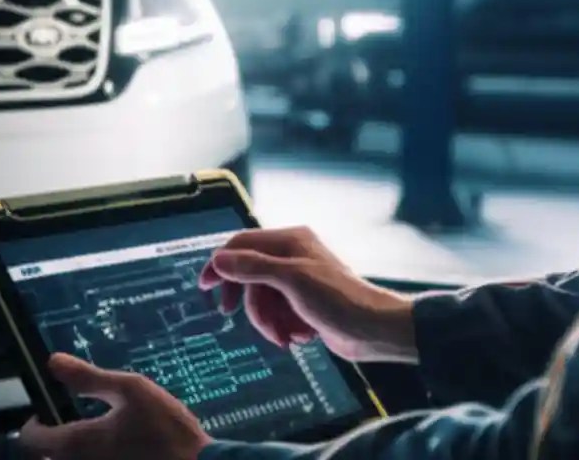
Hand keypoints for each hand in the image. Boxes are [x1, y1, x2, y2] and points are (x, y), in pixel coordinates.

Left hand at [18, 353, 210, 459]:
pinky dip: (93, 455)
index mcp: (76, 443)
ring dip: (73, 448)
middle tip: (77, 417)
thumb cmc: (165, 429)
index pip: (29, 439)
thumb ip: (90, 377)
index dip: (34, 422)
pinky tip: (117, 446)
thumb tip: (53, 361)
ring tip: (99, 431)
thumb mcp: (132, 390)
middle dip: (54, 437)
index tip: (51, 408)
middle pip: (46, 455)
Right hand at [198, 227, 417, 362]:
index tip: (204, 287)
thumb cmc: (339, 299)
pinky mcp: (304, 305)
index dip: (221, 264)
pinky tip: (300, 337)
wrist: (373, 330)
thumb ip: (253, 267)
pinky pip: (278, 314)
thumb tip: (219, 259)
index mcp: (290, 241)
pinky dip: (284, 327)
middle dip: (249, 302)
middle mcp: (293, 256)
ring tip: (287, 336)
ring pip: (263, 300)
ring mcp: (299, 281)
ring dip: (270, 321)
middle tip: (231, 316)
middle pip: (249, 276)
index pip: (242, 244)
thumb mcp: (291, 280)